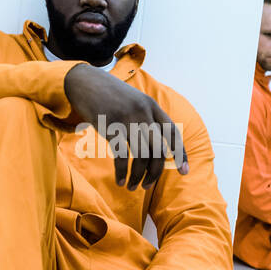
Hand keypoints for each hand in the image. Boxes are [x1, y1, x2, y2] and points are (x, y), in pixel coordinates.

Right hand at [64, 63, 187, 190]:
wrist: (85, 83)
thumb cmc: (112, 98)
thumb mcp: (135, 102)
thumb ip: (149, 120)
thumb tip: (160, 151)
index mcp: (152, 106)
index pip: (173, 133)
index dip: (181, 154)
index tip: (184, 172)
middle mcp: (143, 112)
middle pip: (158, 150)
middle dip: (155, 172)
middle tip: (147, 186)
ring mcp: (126, 119)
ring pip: (141, 156)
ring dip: (138, 176)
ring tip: (132, 186)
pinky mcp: (110, 127)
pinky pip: (121, 156)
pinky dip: (122, 172)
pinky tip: (120, 181)